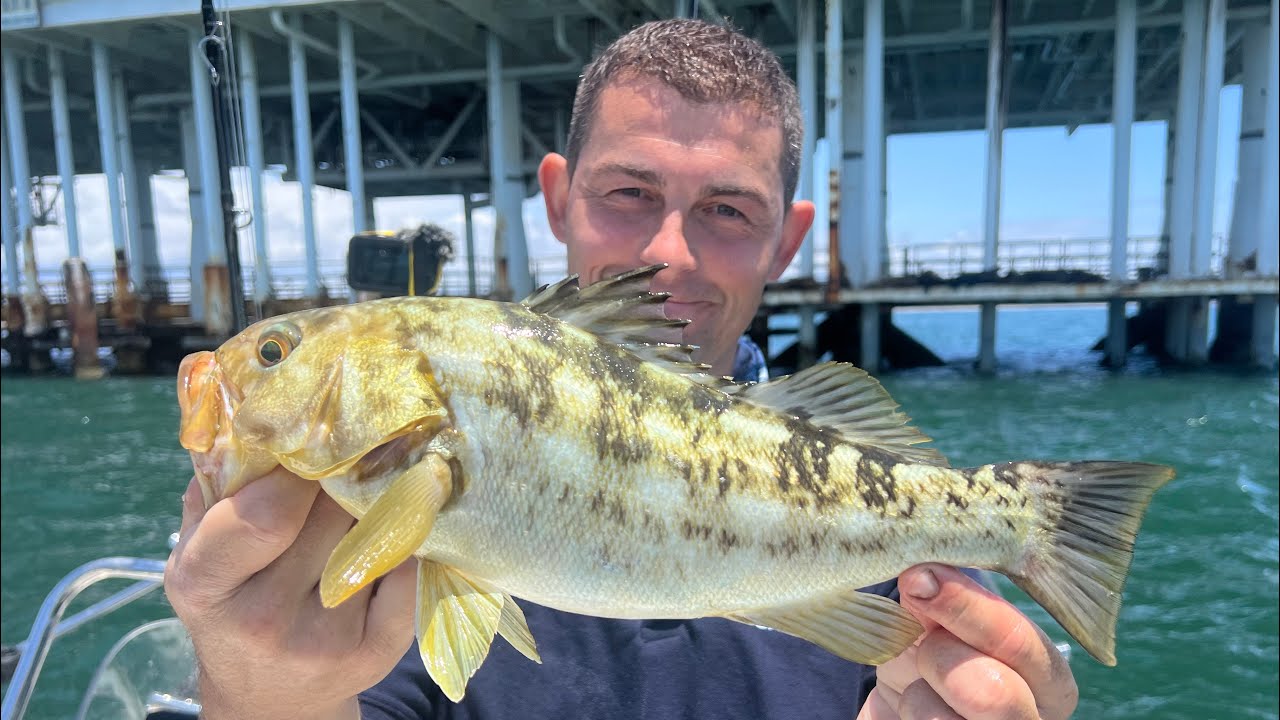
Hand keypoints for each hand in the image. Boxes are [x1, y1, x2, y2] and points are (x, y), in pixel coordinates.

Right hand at [164, 468, 416, 718]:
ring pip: (372, 534)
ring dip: (377, 501)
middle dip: (342, 476)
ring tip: (373, 485)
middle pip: (328, 514)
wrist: (271, 697)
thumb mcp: (199, 554)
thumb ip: (215, 489)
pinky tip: (395, 528)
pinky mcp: (378, 651)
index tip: (309, 450)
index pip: (266, 513)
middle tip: (351, 454)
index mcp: (206, 584)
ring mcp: (325, 640)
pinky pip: (409, 568)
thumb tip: (249, 414)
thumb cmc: (234, 604)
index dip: (297, 471)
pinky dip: (407, 540)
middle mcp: (264, 619)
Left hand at [858, 564, 1077, 719]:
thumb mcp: (939, 622)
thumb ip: (940, 598)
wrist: (907, 705)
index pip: (1017, 641)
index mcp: (1049, 680)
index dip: (965, 606)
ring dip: (912, 692)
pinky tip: (907, 709)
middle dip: (939, 658)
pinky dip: (896, 713)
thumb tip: (922, 575)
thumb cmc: (934, 656)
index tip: (919, 577)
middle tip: (925, 647)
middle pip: (991, 693)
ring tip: (918, 684)